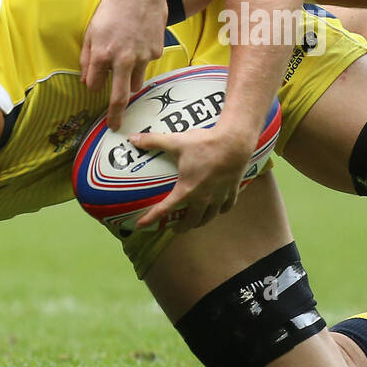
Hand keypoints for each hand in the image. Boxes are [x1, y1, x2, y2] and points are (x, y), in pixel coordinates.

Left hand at [81, 0, 167, 129]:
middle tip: (115, 126)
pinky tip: (139, 40)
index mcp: (102, 55)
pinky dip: (142, 58)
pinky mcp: (156, 51)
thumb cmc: (112, 7)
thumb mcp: (91, 31)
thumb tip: (88, 81)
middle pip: (120, 98)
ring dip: (130, 82)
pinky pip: (147, 63)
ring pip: (136, 83)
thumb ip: (88, 59)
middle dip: (116, 116)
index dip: (95, 88)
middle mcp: (122, 60)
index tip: (96, 92)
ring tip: (128, 65)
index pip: (96, 86)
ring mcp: (142, 57)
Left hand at [132, 124, 257, 231]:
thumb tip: (132, 138)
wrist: (234, 142)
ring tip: (196, 222)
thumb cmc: (205, 144)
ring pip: (210, 217)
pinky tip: (219, 209)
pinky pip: (226, 207)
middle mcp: (203, 198)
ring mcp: (219, 196)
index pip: (165, 209)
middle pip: (192, 221)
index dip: (151, 218)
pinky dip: (221, 210)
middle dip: (182, 227)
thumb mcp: (176, 142)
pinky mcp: (232, 190)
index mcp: (186, 190)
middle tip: (176, 228)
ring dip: (201, 221)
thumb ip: (153, 140)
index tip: (141, 225)